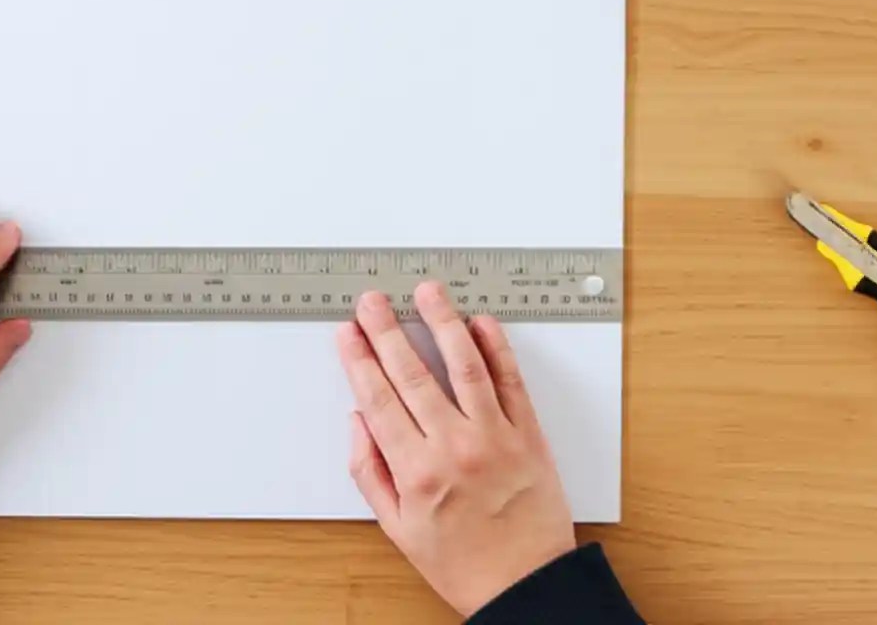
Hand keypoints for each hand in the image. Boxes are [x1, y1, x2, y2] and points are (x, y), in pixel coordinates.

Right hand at [337, 282, 576, 616]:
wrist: (527, 584)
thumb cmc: (463, 563)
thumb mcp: (398, 530)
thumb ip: (371, 474)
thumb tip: (358, 425)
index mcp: (416, 471)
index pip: (379, 400)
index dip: (360, 361)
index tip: (349, 334)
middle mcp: (453, 447)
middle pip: (412, 375)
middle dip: (388, 331)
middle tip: (374, 301)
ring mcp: (493, 436)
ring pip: (464, 366)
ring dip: (443, 323)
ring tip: (428, 292)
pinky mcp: (527, 434)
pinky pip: (510, 382)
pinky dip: (497, 349)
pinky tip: (481, 323)